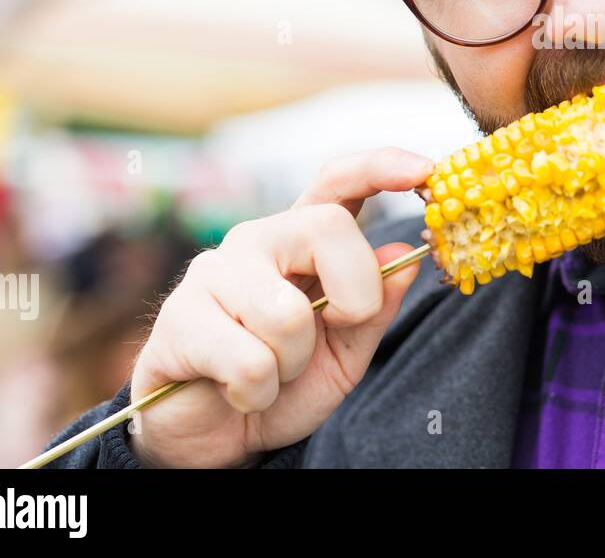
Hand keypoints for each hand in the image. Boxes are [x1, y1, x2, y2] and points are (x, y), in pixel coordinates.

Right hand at [128, 147, 432, 467]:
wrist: (214, 437)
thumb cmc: (281, 386)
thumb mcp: (345, 353)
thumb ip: (375, 308)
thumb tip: (405, 257)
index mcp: (302, 242)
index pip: (339, 182)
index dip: (381, 168)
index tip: (426, 171)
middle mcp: (257, 240)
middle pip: (328, 227)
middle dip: (353, 298)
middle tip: (328, 335)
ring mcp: (213, 272)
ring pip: (287, 313)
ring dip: (292, 364)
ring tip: (270, 373)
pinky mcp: (179, 317)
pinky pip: (249, 361)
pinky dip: (257, 392)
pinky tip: (238, 391)